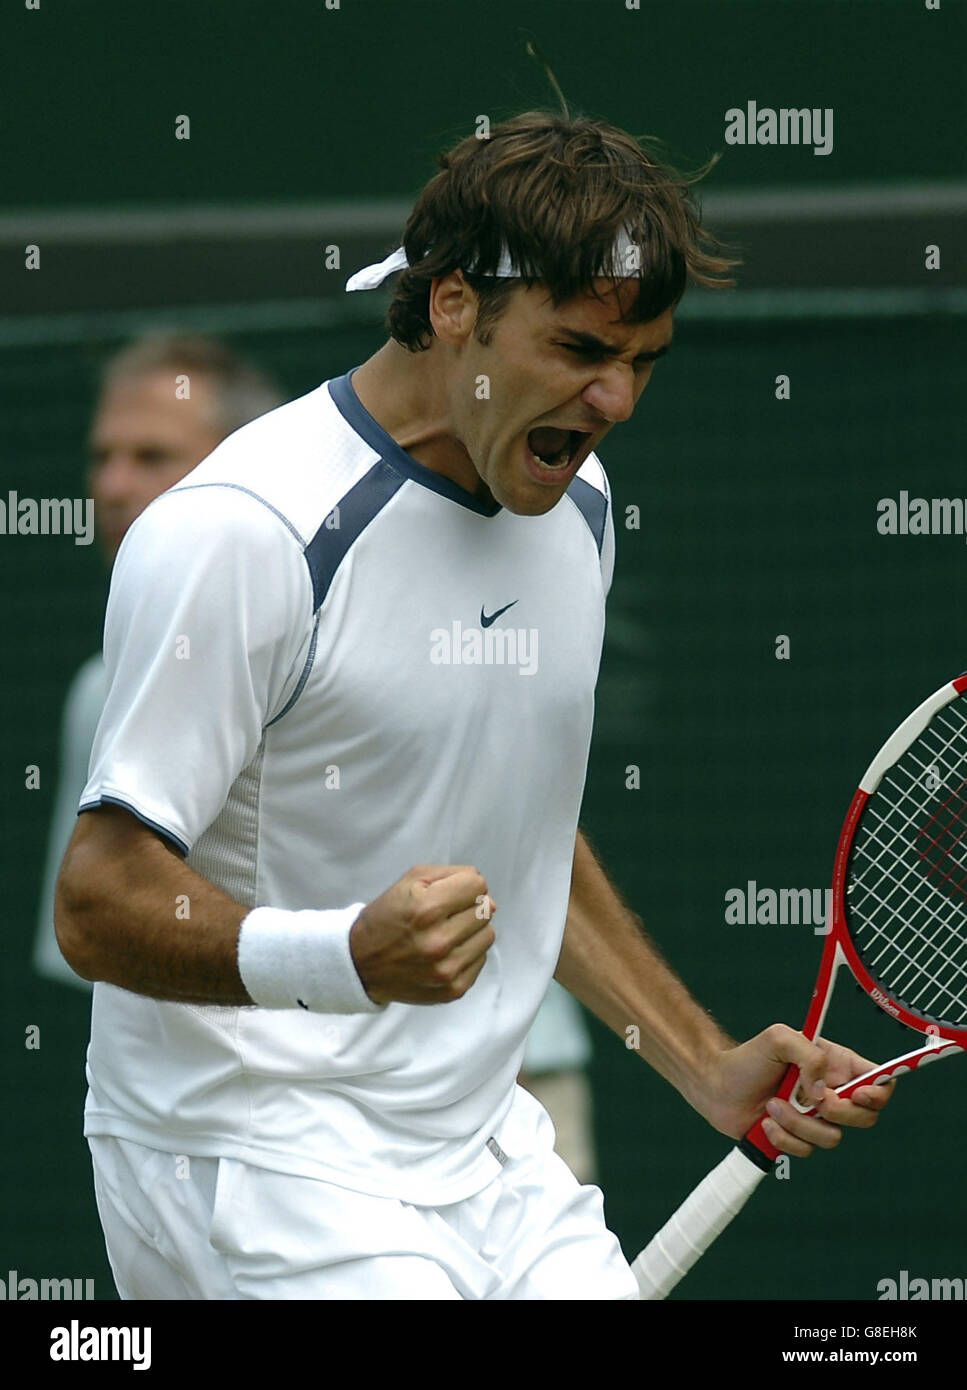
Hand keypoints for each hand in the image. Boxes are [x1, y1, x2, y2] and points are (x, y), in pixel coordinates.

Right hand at [349, 864, 495, 1004]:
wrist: (361, 964)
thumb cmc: (387, 918)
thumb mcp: (410, 881)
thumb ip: (452, 875)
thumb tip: (486, 893)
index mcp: (427, 909)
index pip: (477, 885)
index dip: (464, 884)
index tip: (450, 893)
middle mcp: (439, 941)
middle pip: (485, 909)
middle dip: (468, 907)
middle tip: (445, 914)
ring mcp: (447, 969)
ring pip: (487, 934)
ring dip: (471, 930)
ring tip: (446, 932)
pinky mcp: (454, 989)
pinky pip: (481, 959)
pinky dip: (468, 952)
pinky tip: (446, 952)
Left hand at [695, 1024, 894, 1156]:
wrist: (716, 1085)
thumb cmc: (747, 1058)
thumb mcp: (779, 1039)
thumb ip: (810, 1057)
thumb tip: (824, 1093)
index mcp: (835, 1066)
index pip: (878, 1080)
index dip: (879, 1091)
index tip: (860, 1094)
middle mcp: (830, 1093)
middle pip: (865, 1116)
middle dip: (839, 1112)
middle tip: (813, 1101)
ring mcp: (815, 1119)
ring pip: (832, 1138)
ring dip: (799, 1123)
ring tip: (772, 1105)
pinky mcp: (797, 1139)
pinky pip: (806, 1151)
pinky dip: (784, 1138)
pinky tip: (766, 1123)